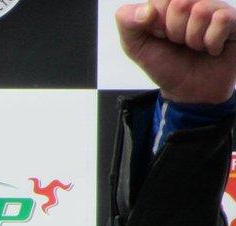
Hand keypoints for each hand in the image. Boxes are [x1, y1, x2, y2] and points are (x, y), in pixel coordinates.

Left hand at [116, 0, 235, 102]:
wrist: (189, 91)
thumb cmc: (164, 64)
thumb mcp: (135, 46)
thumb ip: (127, 23)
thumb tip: (146, 11)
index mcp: (167, 2)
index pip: (160, 1)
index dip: (157, 25)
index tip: (160, 37)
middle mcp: (192, 0)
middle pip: (180, 3)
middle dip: (175, 32)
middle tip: (179, 42)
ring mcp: (214, 8)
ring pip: (201, 10)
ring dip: (193, 38)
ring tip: (195, 46)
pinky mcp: (234, 20)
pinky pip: (222, 19)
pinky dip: (212, 41)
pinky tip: (212, 48)